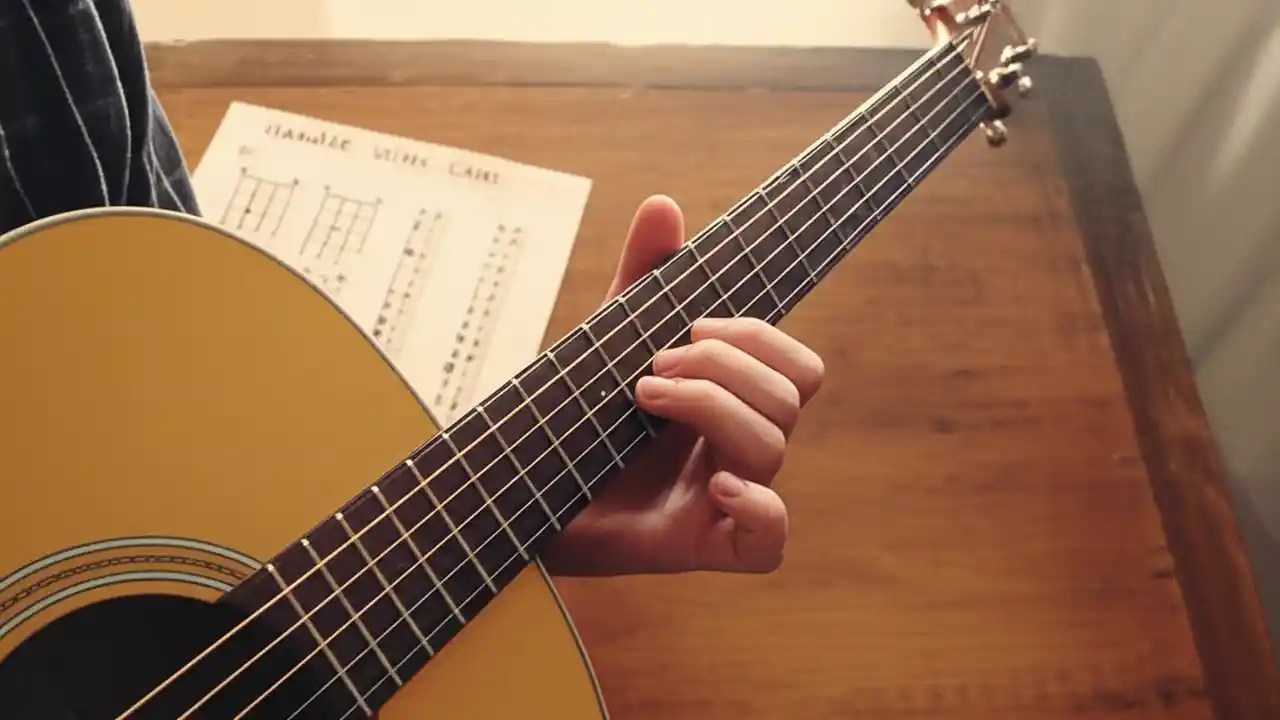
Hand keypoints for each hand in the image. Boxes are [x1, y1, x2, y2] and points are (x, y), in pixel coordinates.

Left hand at [541, 195, 823, 575]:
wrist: (516, 487)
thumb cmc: (573, 417)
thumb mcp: (606, 340)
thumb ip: (640, 279)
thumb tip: (664, 204)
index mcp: (730, 401)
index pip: (796, 367)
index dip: (757, 338)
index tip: (690, 327)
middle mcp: (735, 449)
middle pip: (789, 399)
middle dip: (721, 367)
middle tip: (651, 367)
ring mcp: (723, 499)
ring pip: (773, 449)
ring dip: (712, 408)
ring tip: (643, 398)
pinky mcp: (702, 546)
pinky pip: (770, 543)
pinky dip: (758, 509)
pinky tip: (712, 486)